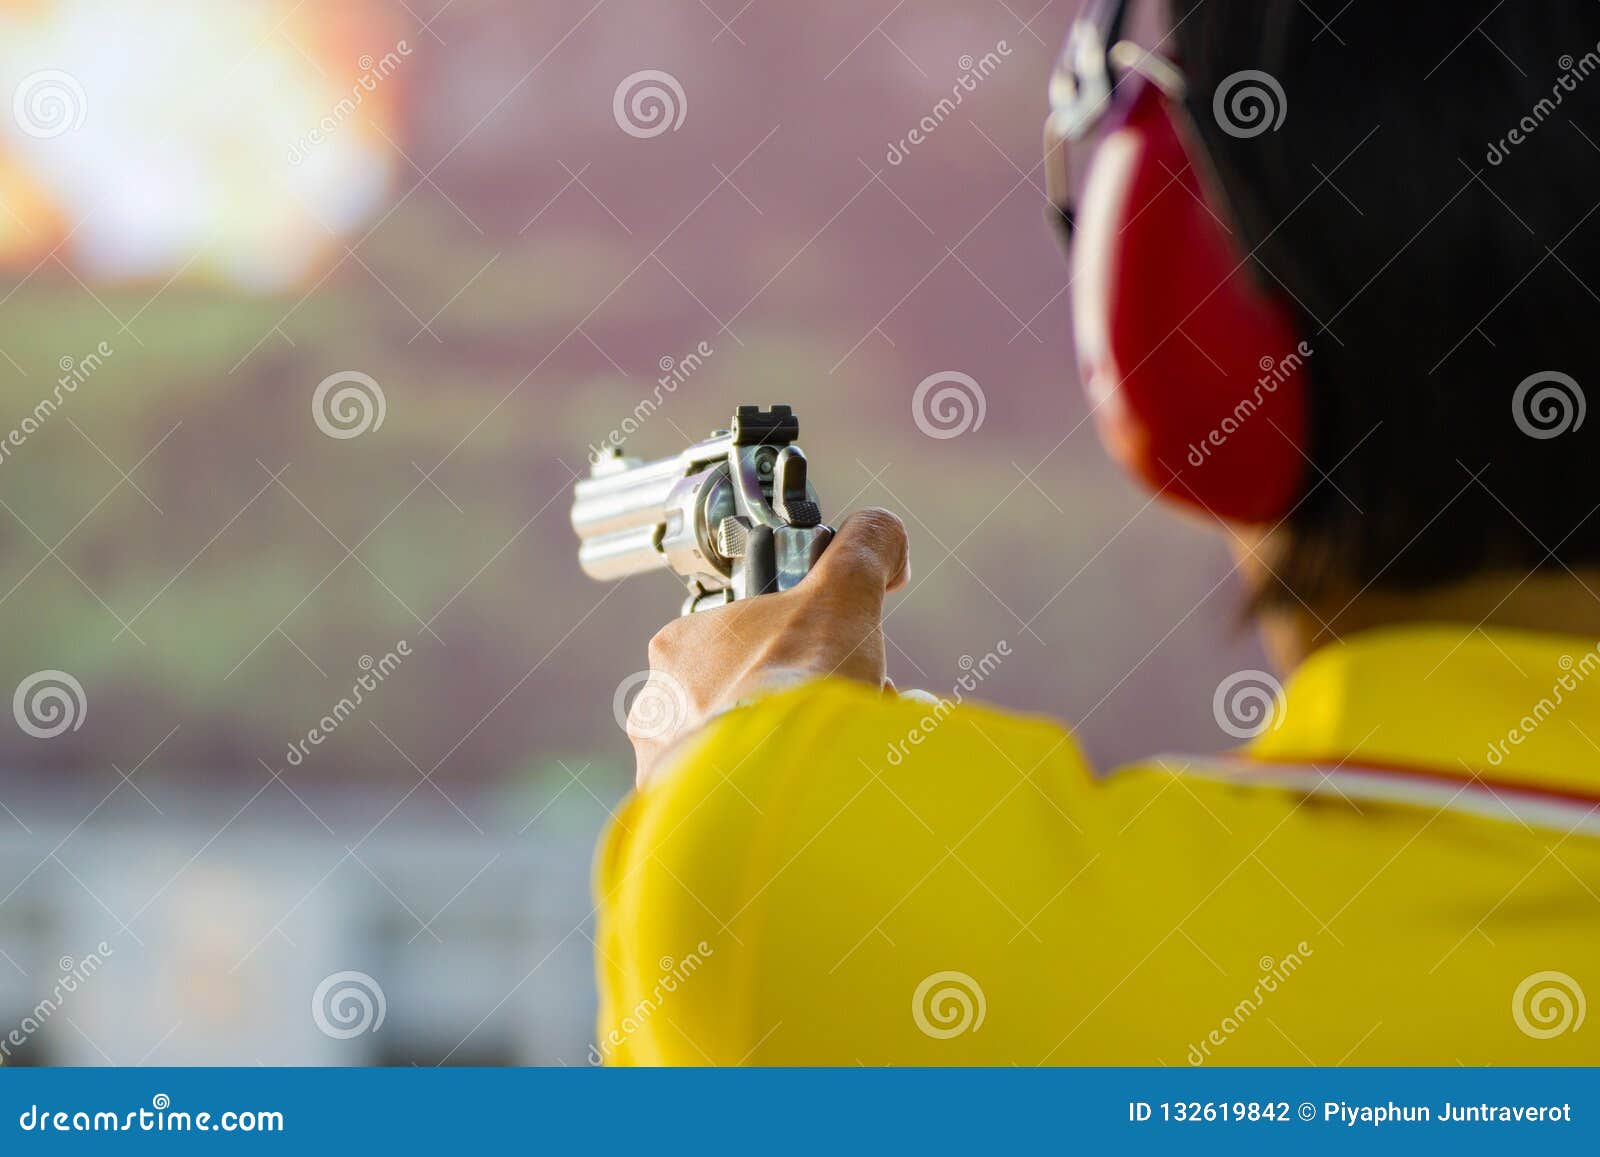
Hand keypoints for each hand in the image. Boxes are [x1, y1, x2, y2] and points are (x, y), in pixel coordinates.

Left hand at [627, 508, 909, 787]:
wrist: (779, 778)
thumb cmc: (797, 685)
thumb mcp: (844, 593)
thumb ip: (864, 548)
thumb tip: (882, 531)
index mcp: (680, 645)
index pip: (731, 640)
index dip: (782, 651)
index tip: (814, 665)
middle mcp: (655, 706)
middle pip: (734, 700)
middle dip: (785, 708)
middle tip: (828, 715)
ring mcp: (660, 766)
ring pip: (727, 755)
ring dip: (773, 755)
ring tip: (822, 761)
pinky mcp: (676, 818)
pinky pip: (722, 805)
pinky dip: (759, 801)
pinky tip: (798, 799)